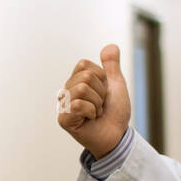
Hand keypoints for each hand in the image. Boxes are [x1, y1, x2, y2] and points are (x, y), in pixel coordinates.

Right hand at [57, 43, 131, 158]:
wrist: (117, 135)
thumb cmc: (115, 112)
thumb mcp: (116, 85)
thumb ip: (112, 66)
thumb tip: (110, 46)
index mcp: (76, 81)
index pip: (83, 65)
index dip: (100, 77)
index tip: (103, 91)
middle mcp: (66, 91)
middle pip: (84, 76)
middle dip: (100, 92)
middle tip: (101, 105)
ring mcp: (63, 105)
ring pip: (81, 89)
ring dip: (97, 103)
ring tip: (96, 112)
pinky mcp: (63, 119)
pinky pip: (77, 105)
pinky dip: (91, 112)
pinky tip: (90, 120)